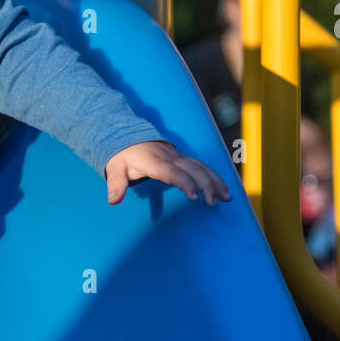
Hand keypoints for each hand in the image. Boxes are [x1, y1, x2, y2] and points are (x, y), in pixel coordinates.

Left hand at [104, 140, 231, 205]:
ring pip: (201, 166)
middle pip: (192, 169)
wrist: (129, 138)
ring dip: (215, 180)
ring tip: (226, 197)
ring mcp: (178, 157)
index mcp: (153, 161)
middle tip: (213, 202)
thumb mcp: (115, 169)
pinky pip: (202, 165)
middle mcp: (170, 157)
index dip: (184, 182)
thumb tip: (113, 200)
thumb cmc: (123, 157)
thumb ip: (116, 185)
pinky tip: (224, 188)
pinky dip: (214, 176)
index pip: (171, 172)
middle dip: (206, 184)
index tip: (194, 197)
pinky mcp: (183, 158)